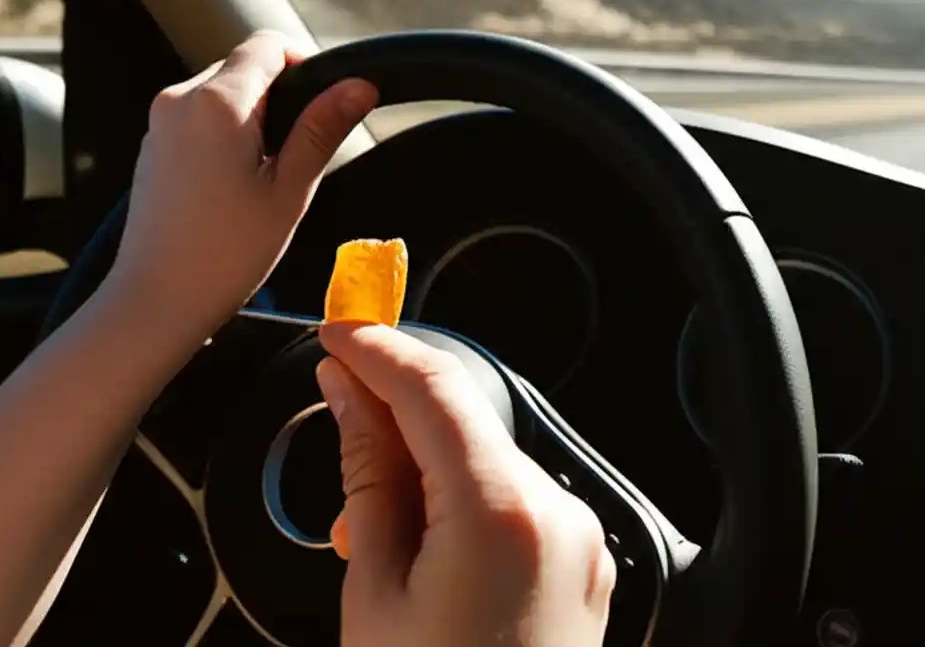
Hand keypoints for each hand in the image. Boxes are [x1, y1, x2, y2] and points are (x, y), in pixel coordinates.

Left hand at [105, 30, 377, 338]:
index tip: (325, 107)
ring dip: (254, 122)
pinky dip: (227, 139)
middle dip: (281, 100)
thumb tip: (359, 86)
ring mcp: (161, 123)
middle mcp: (180, 100)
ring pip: (223, 95)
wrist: (156, 299)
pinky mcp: (154, 147)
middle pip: (245, 68)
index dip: (305, 64)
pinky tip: (235, 190)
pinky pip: (200, 121)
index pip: (268, 45)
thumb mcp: (289, 190)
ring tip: (265, 181)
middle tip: (298, 158)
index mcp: (217, 103)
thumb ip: (322, 130)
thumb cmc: (225, 253)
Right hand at [316, 322, 615, 646]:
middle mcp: (558, 513)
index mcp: (501, 512)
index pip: (435, 388)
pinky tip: (426, 552)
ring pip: (488, 463)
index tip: (338, 333)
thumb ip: (367, 478)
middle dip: (397, 416)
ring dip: (429, 471)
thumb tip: (349, 393)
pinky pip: (517, 505)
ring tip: (375, 535)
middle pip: (465, 423)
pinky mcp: (586, 564)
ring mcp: (581, 540)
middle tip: (338, 425)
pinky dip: (466, 508)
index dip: (378, 349)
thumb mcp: (375, 592)